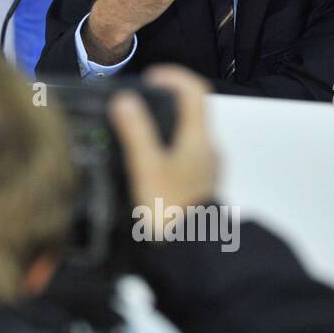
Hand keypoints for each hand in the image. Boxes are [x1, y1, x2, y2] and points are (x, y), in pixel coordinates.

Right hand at [108, 64, 219, 210]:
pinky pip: (184, 156)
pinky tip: (144, 165)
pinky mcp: (199, 187)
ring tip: (132, 136)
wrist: (190, 255)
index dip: (173, 77)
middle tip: (132, 108)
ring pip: (186, 135)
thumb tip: (126, 99)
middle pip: (190, 112)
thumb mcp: (146, 168)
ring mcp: (206, 169)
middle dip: (162, 103)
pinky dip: (166, 149)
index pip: (195, 91)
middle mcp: (208, 150)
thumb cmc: (168, 209)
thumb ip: (135, 131)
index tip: (148, 78)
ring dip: (163, 128)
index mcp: (199, 139)